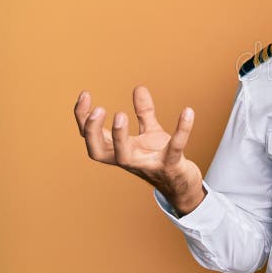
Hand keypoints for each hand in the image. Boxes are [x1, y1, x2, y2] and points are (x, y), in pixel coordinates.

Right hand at [73, 85, 205, 214]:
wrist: (182, 185)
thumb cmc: (161, 158)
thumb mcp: (151, 133)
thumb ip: (144, 112)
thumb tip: (138, 88)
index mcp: (119, 150)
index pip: (91, 136)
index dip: (83, 117)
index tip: (85, 94)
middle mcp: (128, 160)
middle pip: (97, 151)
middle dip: (92, 131)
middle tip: (98, 109)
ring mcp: (148, 165)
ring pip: (124, 157)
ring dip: (119, 136)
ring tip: (119, 114)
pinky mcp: (171, 166)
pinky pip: (175, 148)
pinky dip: (182, 130)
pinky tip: (188, 111)